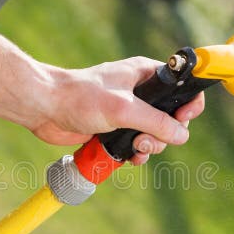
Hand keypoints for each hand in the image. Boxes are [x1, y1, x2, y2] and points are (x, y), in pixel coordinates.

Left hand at [0, 32, 205, 163]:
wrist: (45, 108)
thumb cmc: (80, 97)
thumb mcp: (123, 109)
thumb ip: (155, 121)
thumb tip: (181, 135)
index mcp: (145, 75)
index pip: (181, 86)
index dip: (188, 104)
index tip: (183, 119)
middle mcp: (139, 92)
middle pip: (170, 117)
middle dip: (163, 134)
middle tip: (146, 139)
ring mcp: (127, 111)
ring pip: (154, 135)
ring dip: (149, 147)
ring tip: (135, 149)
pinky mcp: (114, 128)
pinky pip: (135, 144)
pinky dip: (135, 153)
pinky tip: (128, 157)